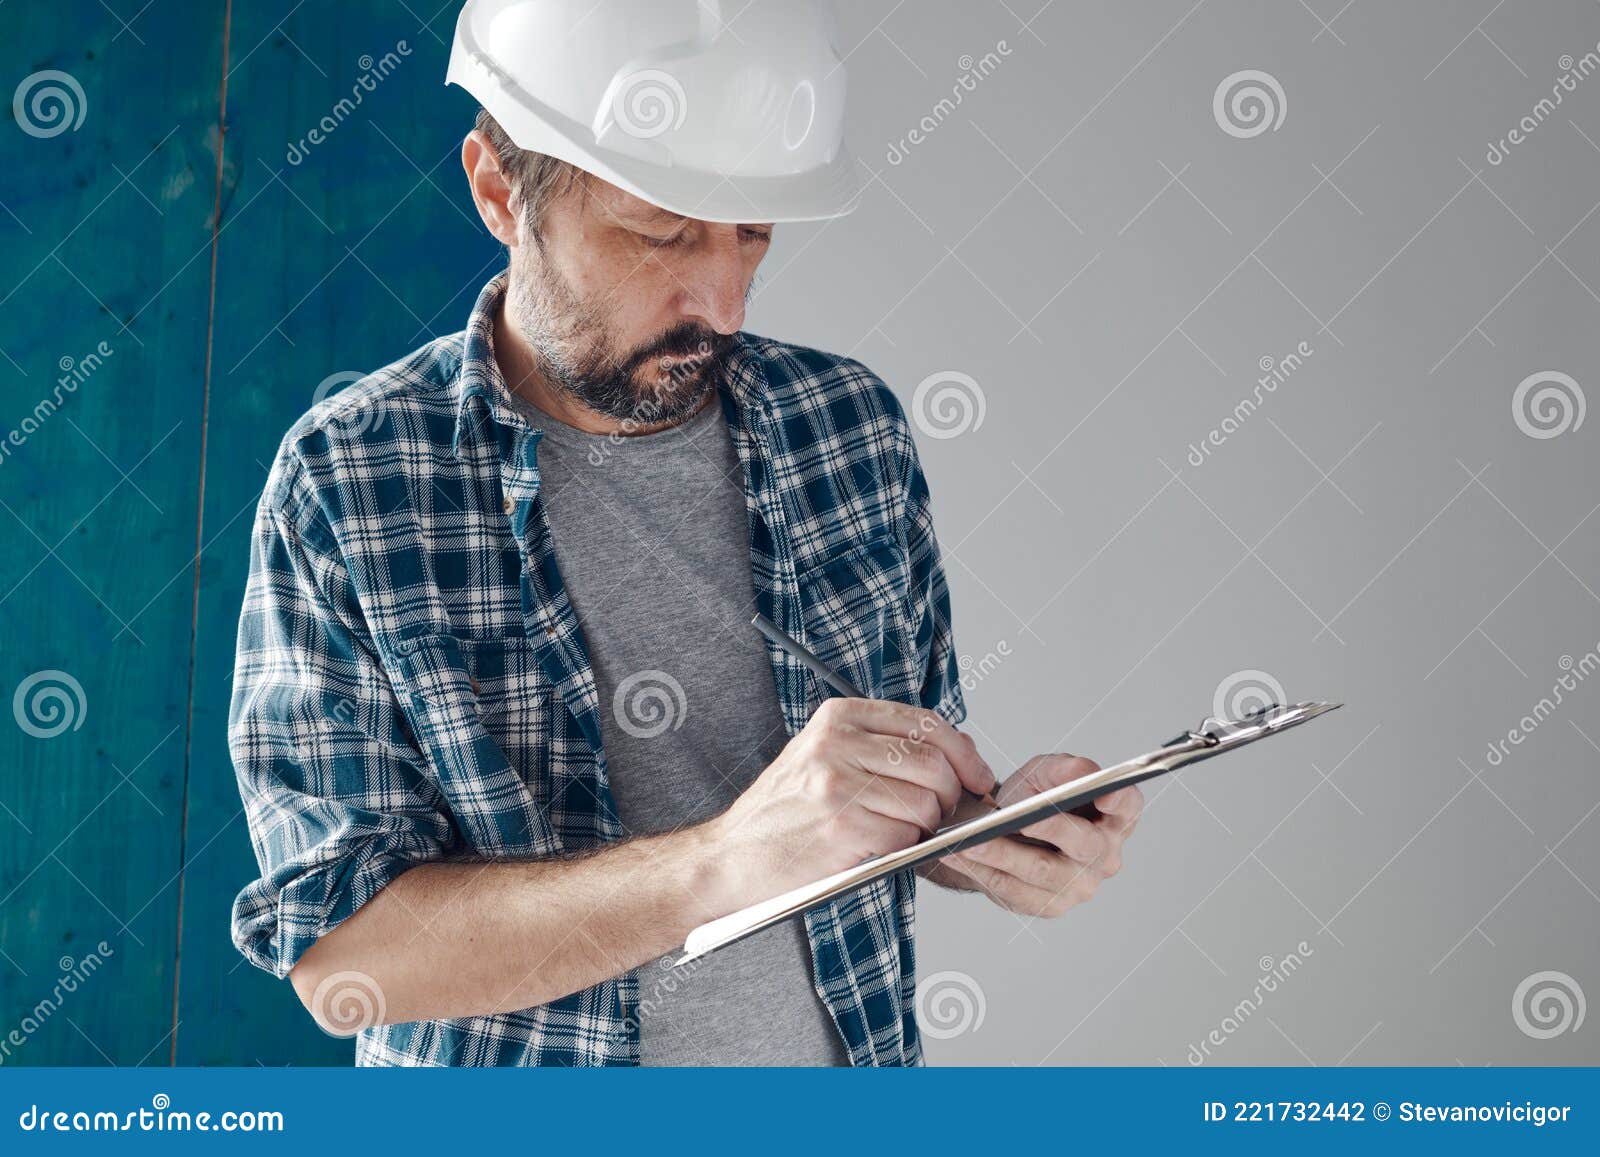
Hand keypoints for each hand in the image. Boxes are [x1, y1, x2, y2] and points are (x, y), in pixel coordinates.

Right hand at [707, 698, 997, 907]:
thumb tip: (960, 752)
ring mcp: (838, 783)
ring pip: (926, 800)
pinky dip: (904, 847)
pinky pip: (906, 835)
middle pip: (934, 761)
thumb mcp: (825, 757)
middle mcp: (837, 742)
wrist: (730, 857)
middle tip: (939, 814)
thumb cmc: (784, 812)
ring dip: (925, 825)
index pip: (926, 723)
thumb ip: (883, 746)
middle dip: (950, 795)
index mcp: (838, 717)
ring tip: (897, 831)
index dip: (963, 753)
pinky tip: (877, 847)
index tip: (978, 776)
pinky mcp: (841, 825)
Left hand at [934, 753, 1142, 916]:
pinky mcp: (1047, 905)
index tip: (1102, 790)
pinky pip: (1012, 889)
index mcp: (1114, 817)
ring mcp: (1078, 885)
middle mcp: (1103, 855)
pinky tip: (957, 856)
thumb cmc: (1033, 799)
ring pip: (1039, 869)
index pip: (1127, 806)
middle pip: (1082, 843)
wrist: (1005, 830)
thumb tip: (1081, 771)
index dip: (1118, 799)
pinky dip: (982, 871)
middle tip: (1014, 818)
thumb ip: (1062, 769)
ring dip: (999, 853)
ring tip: (967, 840)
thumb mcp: (1044, 773)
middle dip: (1046, 827)